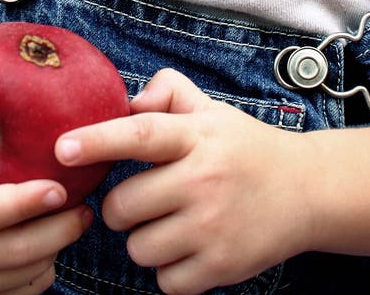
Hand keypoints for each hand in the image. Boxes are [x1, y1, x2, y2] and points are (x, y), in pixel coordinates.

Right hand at [0, 50, 92, 294]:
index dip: (21, 204)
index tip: (60, 186)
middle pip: (9, 254)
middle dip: (55, 232)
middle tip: (87, 203)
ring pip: (17, 279)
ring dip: (54, 251)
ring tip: (80, 215)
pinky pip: (16, 294)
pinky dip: (42, 273)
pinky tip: (57, 240)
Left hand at [56, 68, 314, 294]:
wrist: (307, 190)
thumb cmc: (244, 147)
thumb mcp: (210, 109)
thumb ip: (166, 93)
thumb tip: (127, 104)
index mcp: (196, 136)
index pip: (139, 134)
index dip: (98, 140)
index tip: (62, 147)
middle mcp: (204, 180)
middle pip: (124, 206)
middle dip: (122, 207)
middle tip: (145, 198)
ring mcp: (214, 227)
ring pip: (138, 248)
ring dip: (144, 240)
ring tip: (170, 223)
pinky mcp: (223, 267)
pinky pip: (165, 280)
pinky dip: (169, 269)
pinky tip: (189, 246)